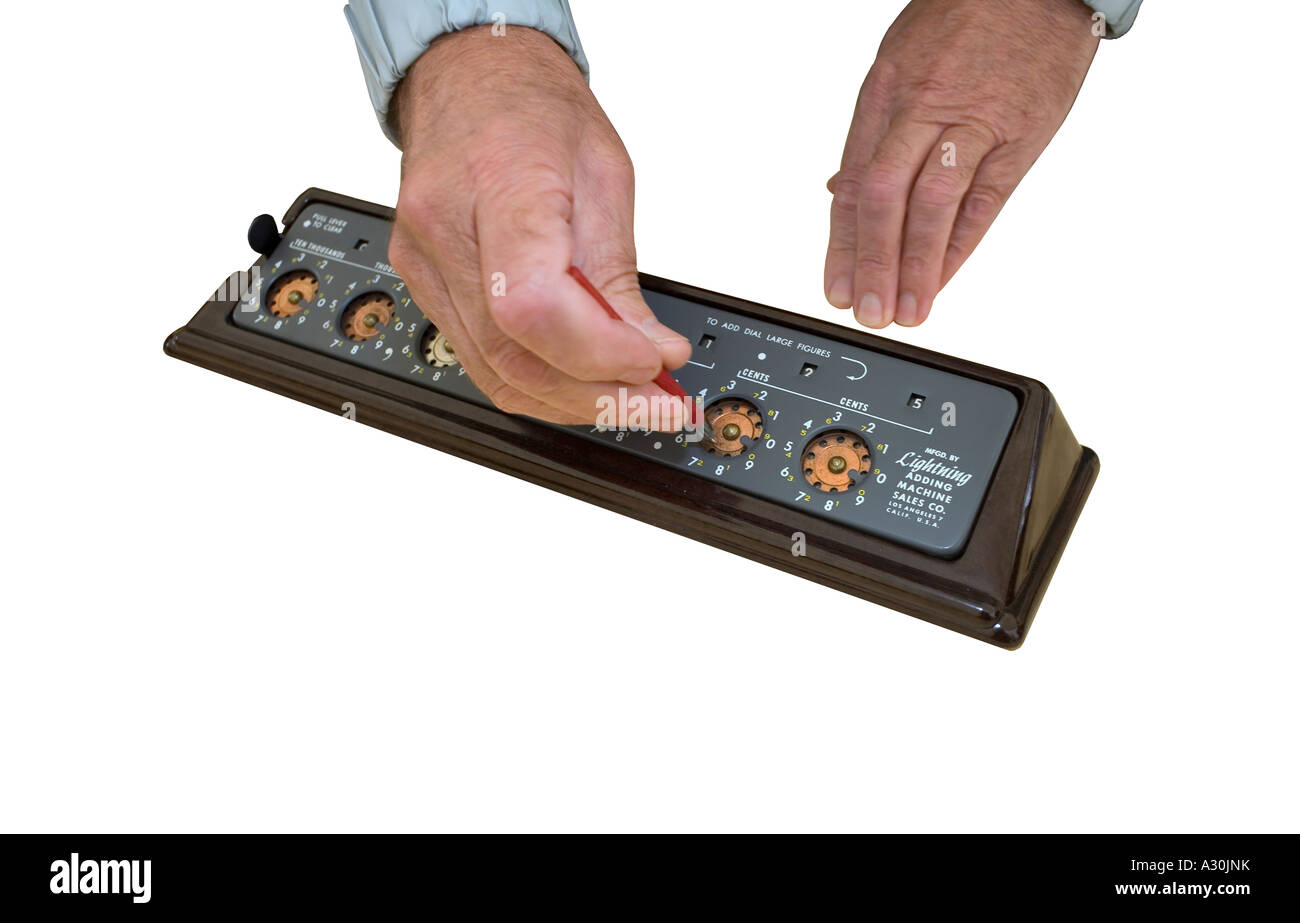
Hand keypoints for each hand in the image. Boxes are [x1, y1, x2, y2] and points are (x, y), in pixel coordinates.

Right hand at [390, 25, 691, 426]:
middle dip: (598, 393)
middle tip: (657, 399)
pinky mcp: (424, 285)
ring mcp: (423, 263)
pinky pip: (480, 361)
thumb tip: (648, 350)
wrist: (468, 79)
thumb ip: (620, 274)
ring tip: (630, 396)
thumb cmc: (531, 109)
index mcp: (497, 182)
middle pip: (515, 353)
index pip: (534, 304)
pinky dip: (538, 384)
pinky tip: (581, 381)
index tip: (651, 360)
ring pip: (495, 373)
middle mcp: (444, 229)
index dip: (599, 352)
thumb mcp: (605, 174)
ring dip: (572, 401)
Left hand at [824, 0, 1099, 326]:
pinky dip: (961, 243)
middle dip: (871, 262)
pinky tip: (943, 277)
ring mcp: (972, 124)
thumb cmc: (967, 18)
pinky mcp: (1019, 135)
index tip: (835, 285)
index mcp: (886, 94)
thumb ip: (873, 131)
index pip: (856, 183)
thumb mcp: (899, 61)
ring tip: (905, 309)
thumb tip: (845, 187)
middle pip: (885, 198)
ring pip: (932, 204)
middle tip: (865, 310)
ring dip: (915, 265)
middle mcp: (922, 110)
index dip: (842, 242)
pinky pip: (984, 199)